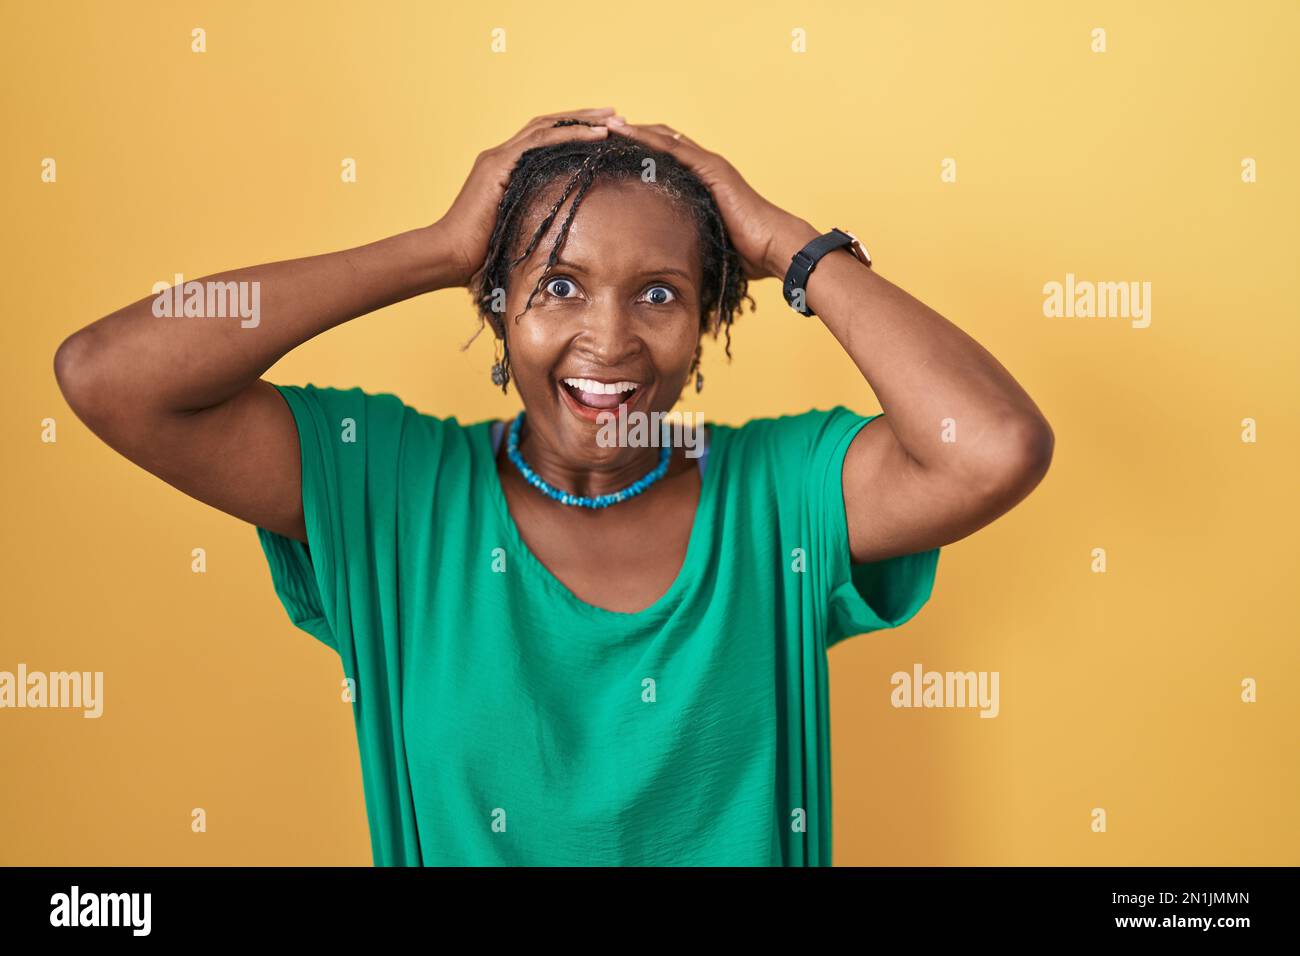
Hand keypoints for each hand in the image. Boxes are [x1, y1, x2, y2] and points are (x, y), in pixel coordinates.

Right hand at [434, 108, 620, 287]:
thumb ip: (532, 223)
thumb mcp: (514, 233)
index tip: (603, 133)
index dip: (572, 133)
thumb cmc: (478, 256)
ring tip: (613, 118)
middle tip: (615, 114)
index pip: (543, 142)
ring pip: (546, 127)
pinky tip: (595, 135)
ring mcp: (497, 158)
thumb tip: (558, 237)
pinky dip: (570, 134)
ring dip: (582, 121)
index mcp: (503, 170)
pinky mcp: (498, 166)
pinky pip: (540, 142)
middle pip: (547, 126)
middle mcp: (500, 157)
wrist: (448, 256)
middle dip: (582, 118)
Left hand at [604, 120, 816, 280]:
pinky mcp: (712, 170)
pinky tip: (626, 134)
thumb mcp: (706, 243)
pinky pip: (674, 148)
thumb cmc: (746, 254)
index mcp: (703, 181)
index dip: (639, 149)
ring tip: (605, 125)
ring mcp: (709, 165)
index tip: (612, 148)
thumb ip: (688, 241)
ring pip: (664, 138)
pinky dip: (648, 139)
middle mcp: (706, 166)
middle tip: (600, 129)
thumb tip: (666, 265)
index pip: (666, 156)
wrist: (773, 248)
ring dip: (634, 130)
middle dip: (632, 134)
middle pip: (662, 141)